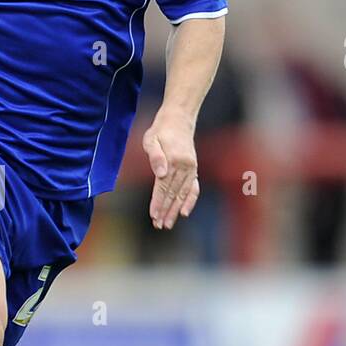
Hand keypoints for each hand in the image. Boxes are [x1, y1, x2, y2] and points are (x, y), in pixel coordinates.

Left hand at [141, 108, 199, 229]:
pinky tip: (185, 212)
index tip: (153, 216)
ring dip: (175, 210)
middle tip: (159, 225)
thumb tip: (160, 174)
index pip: (164, 187)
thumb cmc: (161, 130)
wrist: (179, 119)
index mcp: (174, 160)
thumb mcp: (151, 139)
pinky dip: (190, 200)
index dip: (158, 202)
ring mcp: (191, 168)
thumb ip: (155, 156)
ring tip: (167, 223)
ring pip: (182, 194)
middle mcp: (185, 166)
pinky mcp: (193, 169)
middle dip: (166, 211)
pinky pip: (193, 188)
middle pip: (173, 193)